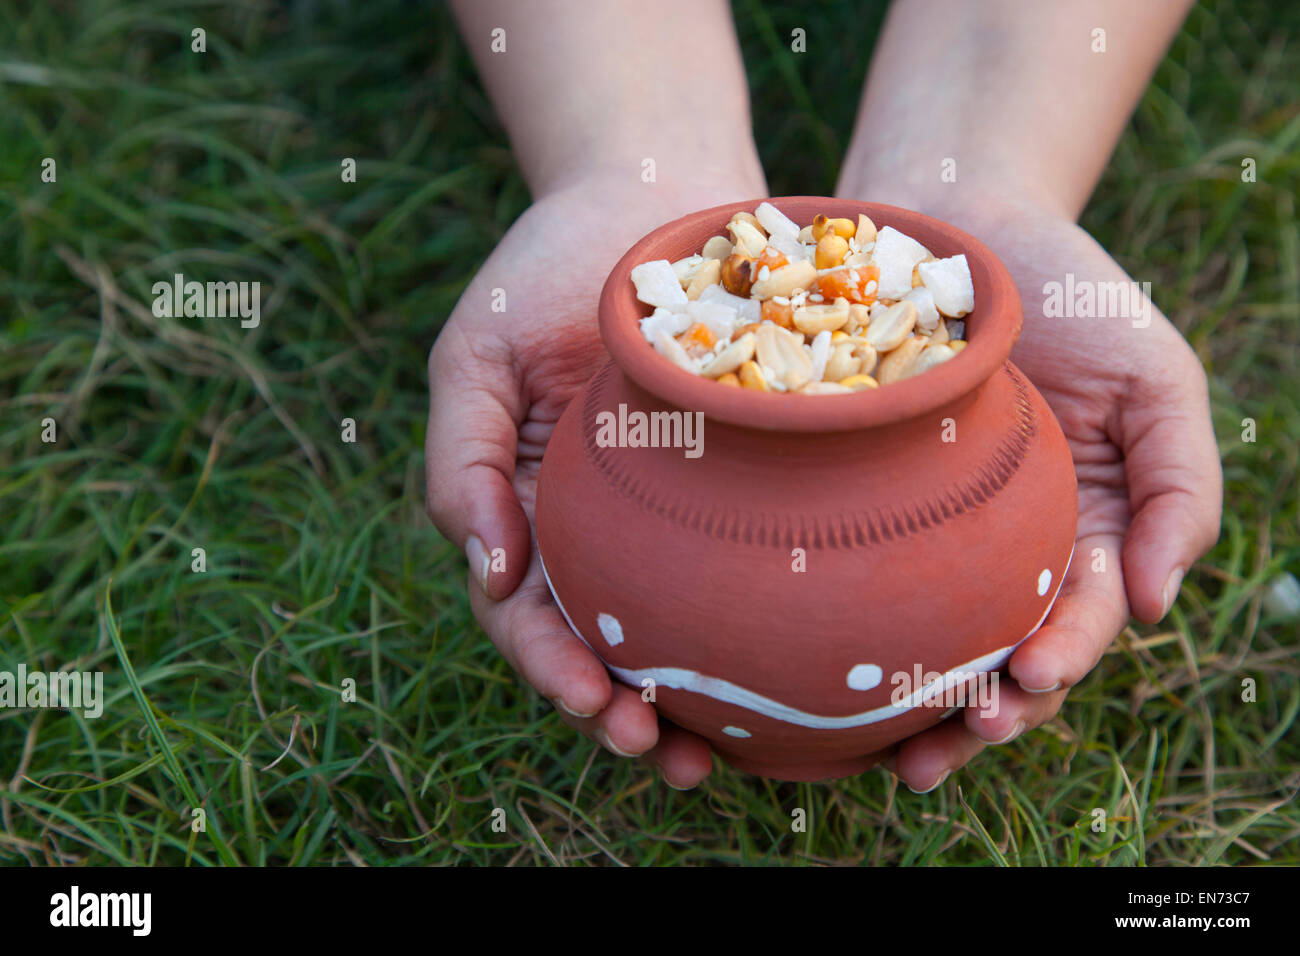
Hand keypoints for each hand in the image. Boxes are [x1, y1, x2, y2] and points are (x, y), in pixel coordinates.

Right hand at [425, 173, 763, 789]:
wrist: (657, 194)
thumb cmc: (551, 270)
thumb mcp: (476, 352)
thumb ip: (462, 462)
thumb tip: (490, 576)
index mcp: (523, 506)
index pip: (523, 611)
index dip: (550, 666)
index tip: (593, 700)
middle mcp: (592, 527)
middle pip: (597, 644)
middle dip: (620, 709)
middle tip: (662, 753)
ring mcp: (664, 515)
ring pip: (670, 629)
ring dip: (686, 703)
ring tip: (716, 757)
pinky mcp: (733, 494)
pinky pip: (737, 573)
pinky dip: (749, 634)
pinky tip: (781, 678)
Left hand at [877, 197, 1222, 791]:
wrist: (958, 220)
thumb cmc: (1072, 293)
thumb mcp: (1156, 376)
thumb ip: (1181, 486)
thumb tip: (1161, 605)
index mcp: (1086, 532)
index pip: (1080, 618)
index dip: (1060, 659)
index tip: (1024, 682)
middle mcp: (1009, 550)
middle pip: (998, 656)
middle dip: (979, 718)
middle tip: (937, 754)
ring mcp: (934, 535)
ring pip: (926, 643)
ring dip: (910, 709)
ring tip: (884, 754)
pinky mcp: (866, 511)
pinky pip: (857, 585)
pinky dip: (845, 639)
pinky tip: (815, 683)